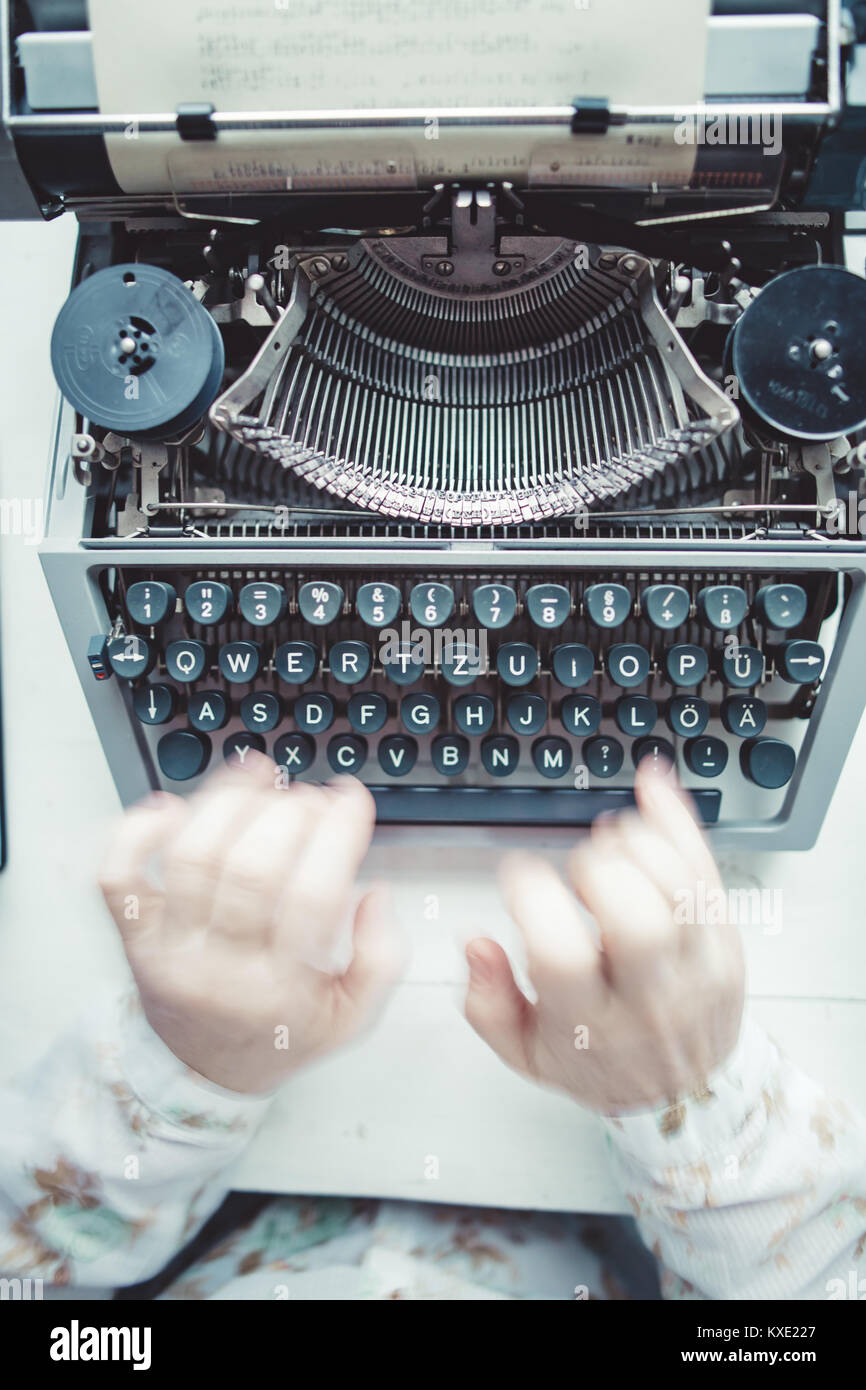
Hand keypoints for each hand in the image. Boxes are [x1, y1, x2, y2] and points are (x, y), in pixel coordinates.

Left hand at [98, 756, 403, 1092]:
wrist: (201, 1071)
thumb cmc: (277, 1032)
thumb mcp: (349, 1017)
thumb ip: (381, 960)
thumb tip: (374, 892)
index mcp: (281, 991)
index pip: (314, 898)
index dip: (337, 835)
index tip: (351, 800)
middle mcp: (220, 969)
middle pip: (250, 870)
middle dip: (289, 814)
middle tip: (310, 796)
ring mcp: (170, 948)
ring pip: (191, 858)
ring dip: (228, 803)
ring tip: (260, 780)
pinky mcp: (133, 933)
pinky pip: (118, 875)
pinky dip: (138, 832)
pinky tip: (176, 807)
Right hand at [464, 762, 744, 1112]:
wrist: (684, 1093)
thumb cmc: (599, 1060)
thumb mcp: (525, 1052)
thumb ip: (487, 1002)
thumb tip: (477, 944)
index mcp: (589, 1024)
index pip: (561, 957)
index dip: (534, 899)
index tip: (518, 874)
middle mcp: (649, 997)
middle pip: (637, 920)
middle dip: (599, 870)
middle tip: (579, 867)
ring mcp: (697, 967)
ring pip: (681, 889)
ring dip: (640, 844)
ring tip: (612, 842)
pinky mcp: (727, 943)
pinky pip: (709, 871)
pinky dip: (681, 822)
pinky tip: (653, 788)